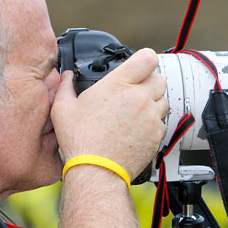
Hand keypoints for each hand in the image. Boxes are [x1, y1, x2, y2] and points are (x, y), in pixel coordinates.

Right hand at [50, 48, 167, 178]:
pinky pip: (162, 122)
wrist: (97, 170)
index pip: (147, 58)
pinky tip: (137, 130)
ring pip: (163, 99)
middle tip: (135, 92)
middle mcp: (139, 97)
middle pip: (159, 77)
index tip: (139, 66)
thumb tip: (67, 77)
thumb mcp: (63, 108)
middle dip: (149, 82)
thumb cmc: (82, 141)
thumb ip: (66, 86)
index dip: (145, 60)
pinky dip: (153, 124)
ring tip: (135, 112)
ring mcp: (151, 116)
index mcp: (118, 84)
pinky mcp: (157, 134)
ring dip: (153, 102)